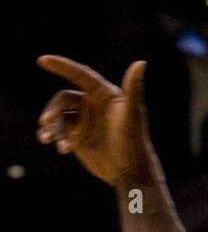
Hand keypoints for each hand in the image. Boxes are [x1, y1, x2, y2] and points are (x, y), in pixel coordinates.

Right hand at [36, 56, 155, 186]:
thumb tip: (141, 62)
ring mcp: (82, 120)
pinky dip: (53, 136)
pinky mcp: (76, 136)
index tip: (42, 60)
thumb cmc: (135, 141)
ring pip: (58, 117)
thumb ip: (134, 88)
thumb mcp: (132, 114)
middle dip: (52, 109)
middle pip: (63, 99)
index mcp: (103, 93)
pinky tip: (54, 145)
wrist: (130, 171)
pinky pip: (58, 131)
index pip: (79, 75)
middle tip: (46, 121)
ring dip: (51, 127)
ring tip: (47, 140)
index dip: (62, 66)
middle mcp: (91, 103)